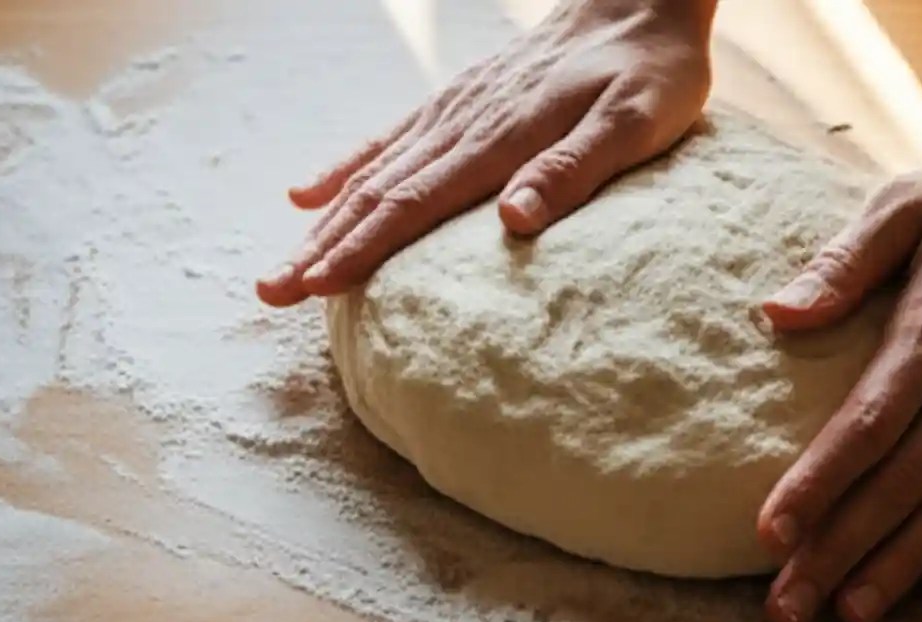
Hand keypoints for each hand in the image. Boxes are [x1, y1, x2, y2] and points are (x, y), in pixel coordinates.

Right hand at [257, 0, 714, 306]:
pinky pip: (389, 138)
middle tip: (272, 291)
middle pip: (378, 192)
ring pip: (374, 171)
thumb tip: (513, 220)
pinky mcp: (458, 101)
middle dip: (324, 246)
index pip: (416, 202)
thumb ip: (572, 171)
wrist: (640, 0)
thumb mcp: (634, 125)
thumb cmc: (649, 73)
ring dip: (324, 220)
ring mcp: (454, 109)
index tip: (317, 286)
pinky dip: (345, 168)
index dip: (364, 247)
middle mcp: (464, 123)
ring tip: (283, 263)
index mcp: (502, 138)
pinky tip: (308, 193)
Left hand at [754, 121, 921, 621]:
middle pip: (903, 482)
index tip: (771, 536)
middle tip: (790, 607)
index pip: (866, 425)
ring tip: (855, 611)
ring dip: (905, 562)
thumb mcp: (909, 201)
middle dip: (842, 549)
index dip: (817, 485)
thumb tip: (774, 315)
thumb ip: (843, 264)